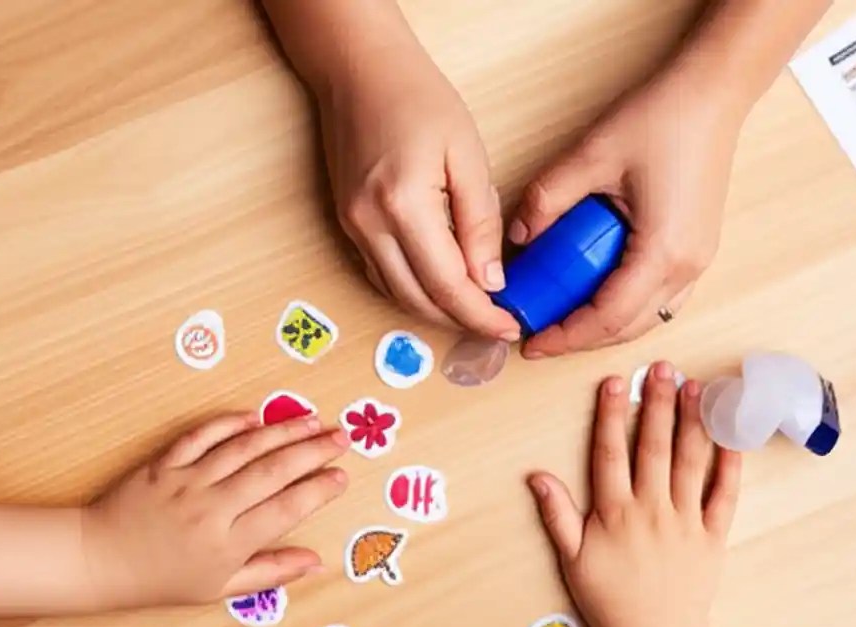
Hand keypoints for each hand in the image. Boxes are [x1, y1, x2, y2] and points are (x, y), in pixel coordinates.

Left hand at [81, 413, 350, 607]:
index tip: (341, 476)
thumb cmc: (162, 579)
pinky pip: (202, 436)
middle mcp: (212, 508)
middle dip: (312, 451)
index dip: (318, 490)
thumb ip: (270, 572)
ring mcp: (187, 481)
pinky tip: (255, 416)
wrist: (99, 561)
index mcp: (228, 543)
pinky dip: (229, 423)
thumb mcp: (219, 589)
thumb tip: (317, 562)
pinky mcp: (165, 463)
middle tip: (342, 436)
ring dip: (282, 431)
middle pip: (272, 472)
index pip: (286, 509)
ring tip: (311, 420)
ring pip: (244, 448)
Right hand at [318, 30, 519, 339]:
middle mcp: (369, 225)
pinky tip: (441, 286)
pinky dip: (413, 290)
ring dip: (436, 311)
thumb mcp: (467, 154)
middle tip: (498, 325)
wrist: (359, 69)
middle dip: (461, 321)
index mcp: (403, 206)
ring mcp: (352, 227)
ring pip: (396, 294)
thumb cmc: (416, 99)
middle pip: (418, 300)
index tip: (508, 326)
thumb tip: (490, 279)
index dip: (480, 315)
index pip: (448, 285)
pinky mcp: (347, 223)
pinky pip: (381, 274)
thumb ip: (480, 222)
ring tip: (475, 311)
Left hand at [510, 76, 741, 357]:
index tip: (532, 343)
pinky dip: (626, 303)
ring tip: (563, 316)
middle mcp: (688, 266)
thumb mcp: (591, 156)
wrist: (712, 94)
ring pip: (647, 315)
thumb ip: (548, 199)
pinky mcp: (698, 247)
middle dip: (581, 337)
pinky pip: (661, 295)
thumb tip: (517, 236)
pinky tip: (597, 289)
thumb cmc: (664, 117)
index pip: (607, 318)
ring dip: (605, 323)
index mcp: (663, 252)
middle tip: (539, 334)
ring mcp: (698, 259)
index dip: (566, 337)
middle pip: (628, 327)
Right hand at [528, 361, 741, 626]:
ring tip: (696, 387)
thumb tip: (536, 475)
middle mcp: (650, 511)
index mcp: (614, 513)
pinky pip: (724, 495)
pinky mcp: (713, 536)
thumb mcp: (572, 559)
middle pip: (653, 447)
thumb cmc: (609, 600)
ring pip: (689, 462)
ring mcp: (685, 522)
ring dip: (692, 422)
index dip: (611, 415)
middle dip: (658, 404)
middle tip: (663, 368)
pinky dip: (728, 465)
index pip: (610, 453)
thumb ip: (557, 514)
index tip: (615, 381)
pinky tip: (729, 435)